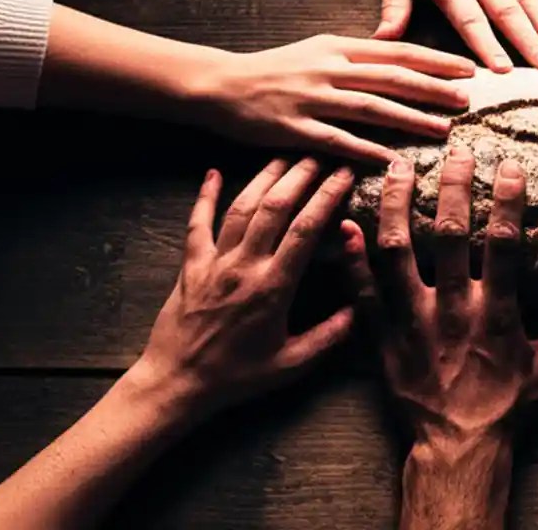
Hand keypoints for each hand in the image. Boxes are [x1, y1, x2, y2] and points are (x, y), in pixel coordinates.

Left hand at [134, 158, 356, 414]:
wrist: (177, 383)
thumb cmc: (237, 377)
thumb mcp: (292, 364)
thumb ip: (330, 336)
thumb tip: (360, 308)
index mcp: (273, 287)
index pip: (306, 230)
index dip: (327, 197)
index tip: (345, 174)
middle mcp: (244, 266)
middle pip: (275, 207)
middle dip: (300, 175)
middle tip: (321, 153)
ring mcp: (214, 262)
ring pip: (241, 207)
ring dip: (264, 177)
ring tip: (285, 155)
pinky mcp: (190, 266)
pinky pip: (197, 223)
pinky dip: (205, 196)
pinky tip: (212, 172)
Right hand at [203, 35, 475, 163]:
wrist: (221, 84)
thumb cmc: (276, 69)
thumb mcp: (318, 50)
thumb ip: (357, 57)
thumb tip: (402, 63)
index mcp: (338, 47)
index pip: (397, 51)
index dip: (435, 60)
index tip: (468, 70)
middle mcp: (329, 68)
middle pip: (392, 77)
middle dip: (433, 89)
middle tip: (467, 100)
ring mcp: (311, 98)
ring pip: (371, 108)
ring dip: (410, 119)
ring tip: (443, 130)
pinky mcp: (294, 128)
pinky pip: (337, 140)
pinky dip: (366, 150)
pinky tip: (392, 161)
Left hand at [343, 148, 537, 444]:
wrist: (458, 450)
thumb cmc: (504, 411)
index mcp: (495, 312)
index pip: (502, 243)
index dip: (506, 200)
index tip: (509, 164)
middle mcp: (452, 308)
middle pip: (448, 234)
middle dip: (453, 186)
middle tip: (455, 151)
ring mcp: (412, 320)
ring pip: (397, 251)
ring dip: (395, 204)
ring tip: (396, 167)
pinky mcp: (381, 338)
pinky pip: (361, 292)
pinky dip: (351, 258)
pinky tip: (344, 223)